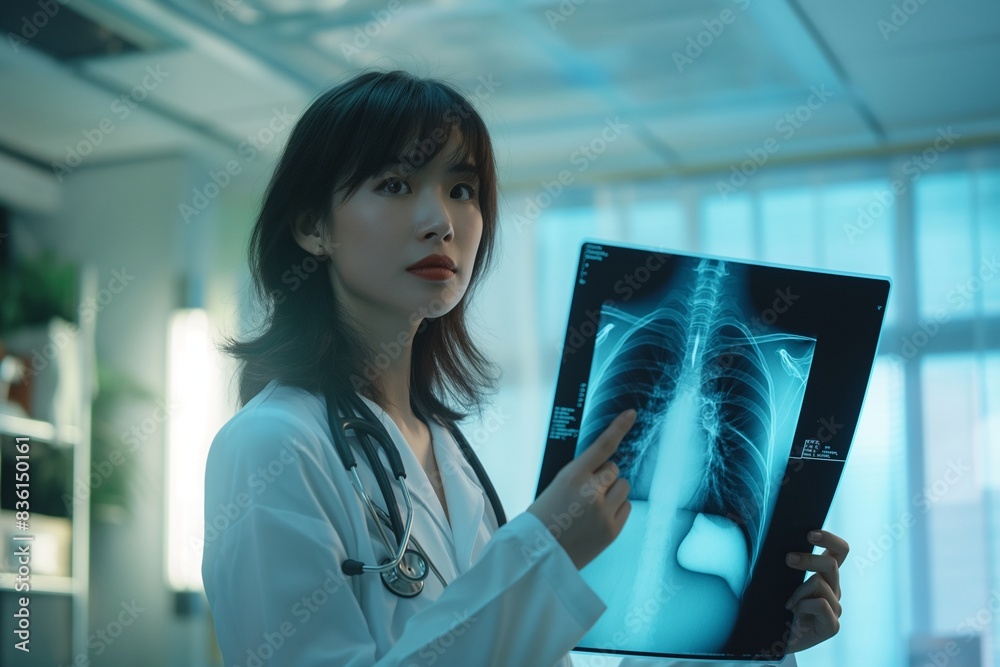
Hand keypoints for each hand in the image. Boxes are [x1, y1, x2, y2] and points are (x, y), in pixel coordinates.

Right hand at [527, 409, 636, 568]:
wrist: (537, 555)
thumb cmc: (543, 519)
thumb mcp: (555, 487)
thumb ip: (580, 476)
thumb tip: (605, 470)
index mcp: (572, 476)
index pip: (602, 446)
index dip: (619, 427)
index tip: (632, 413)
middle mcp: (592, 491)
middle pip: (614, 469)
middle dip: (605, 476)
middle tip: (587, 492)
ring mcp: (605, 511)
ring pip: (623, 487)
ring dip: (612, 492)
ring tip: (592, 507)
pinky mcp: (613, 530)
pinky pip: (626, 507)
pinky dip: (616, 509)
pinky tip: (598, 518)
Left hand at [782, 529, 849, 653]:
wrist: (771, 638)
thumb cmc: (775, 606)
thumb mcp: (780, 579)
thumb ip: (790, 563)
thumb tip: (781, 542)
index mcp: (825, 575)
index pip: (840, 551)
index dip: (830, 539)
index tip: (810, 534)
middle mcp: (834, 589)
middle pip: (831, 564)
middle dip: (808, 559)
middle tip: (788, 559)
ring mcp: (835, 607)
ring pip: (820, 583)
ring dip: (799, 592)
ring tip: (789, 604)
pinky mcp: (832, 625)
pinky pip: (821, 604)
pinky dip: (803, 606)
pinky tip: (795, 614)